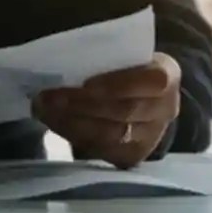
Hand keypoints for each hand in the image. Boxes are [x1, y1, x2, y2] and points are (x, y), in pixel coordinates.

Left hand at [33, 53, 180, 169]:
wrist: (145, 100)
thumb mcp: (127, 56)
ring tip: (43, 110)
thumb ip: (107, 58)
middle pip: (124, 111)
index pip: (151, 81)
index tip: (85, 83)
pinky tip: (54, 123)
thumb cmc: (127, 69)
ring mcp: (151, 137)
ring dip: (71, 122)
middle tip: (47, 97)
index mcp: (168, 76)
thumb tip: (70, 62)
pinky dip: (73, 136)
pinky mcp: (132, 157)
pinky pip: (101, 150)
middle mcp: (166, 109)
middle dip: (81, 105)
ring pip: (110, 135)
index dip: (117, 84)